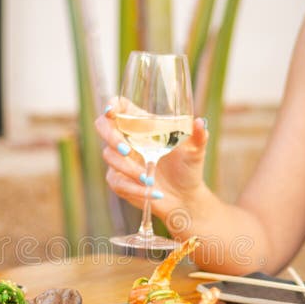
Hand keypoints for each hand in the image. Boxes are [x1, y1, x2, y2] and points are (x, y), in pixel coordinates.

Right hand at [95, 97, 209, 218]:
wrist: (185, 197)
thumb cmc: (188, 168)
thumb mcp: (195, 151)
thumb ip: (198, 136)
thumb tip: (201, 123)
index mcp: (143, 125)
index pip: (120, 107)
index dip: (112, 105)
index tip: (112, 112)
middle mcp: (128, 139)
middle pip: (103, 127)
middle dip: (111, 137)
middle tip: (126, 150)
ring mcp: (121, 160)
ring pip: (109, 156)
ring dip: (128, 167)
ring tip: (149, 178)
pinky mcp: (120, 181)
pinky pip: (117, 181)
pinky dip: (134, 187)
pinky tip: (151, 191)